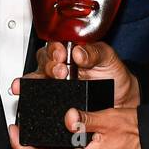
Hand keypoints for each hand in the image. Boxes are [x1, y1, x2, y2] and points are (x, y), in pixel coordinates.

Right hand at [25, 41, 140, 107]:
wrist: (122, 102)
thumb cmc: (114, 76)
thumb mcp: (109, 58)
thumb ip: (96, 52)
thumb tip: (79, 51)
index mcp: (71, 53)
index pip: (56, 47)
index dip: (55, 49)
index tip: (62, 54)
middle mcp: (61, 67)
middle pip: (43, 62)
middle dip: (48, 65)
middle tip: (60, 71)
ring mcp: (56, 85)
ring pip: (36, 79)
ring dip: (33, 80)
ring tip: (36, 83)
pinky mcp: (56, 101)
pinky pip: (39, 97)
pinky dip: (30, 95)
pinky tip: (26, 95)